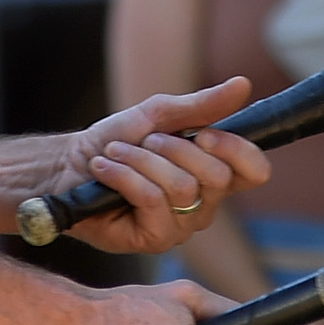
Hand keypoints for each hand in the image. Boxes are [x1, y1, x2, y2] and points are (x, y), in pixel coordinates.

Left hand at [58, 79, 270, 257]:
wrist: (69, 166)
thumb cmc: (116, 141)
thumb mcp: (158, 115)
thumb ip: (202, 106)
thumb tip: (244, 84)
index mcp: (213, 175)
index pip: (254, 171)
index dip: (236, 149)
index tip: (203, 132)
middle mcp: (204, 205)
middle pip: (217, 176)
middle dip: (174, 148)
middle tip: (145, 140)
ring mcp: (180, 226)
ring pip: (182, 187)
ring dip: (141, 160)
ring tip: (117, 154)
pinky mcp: (154, 240)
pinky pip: (152, 200)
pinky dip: (125, 175)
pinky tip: (104, 170)